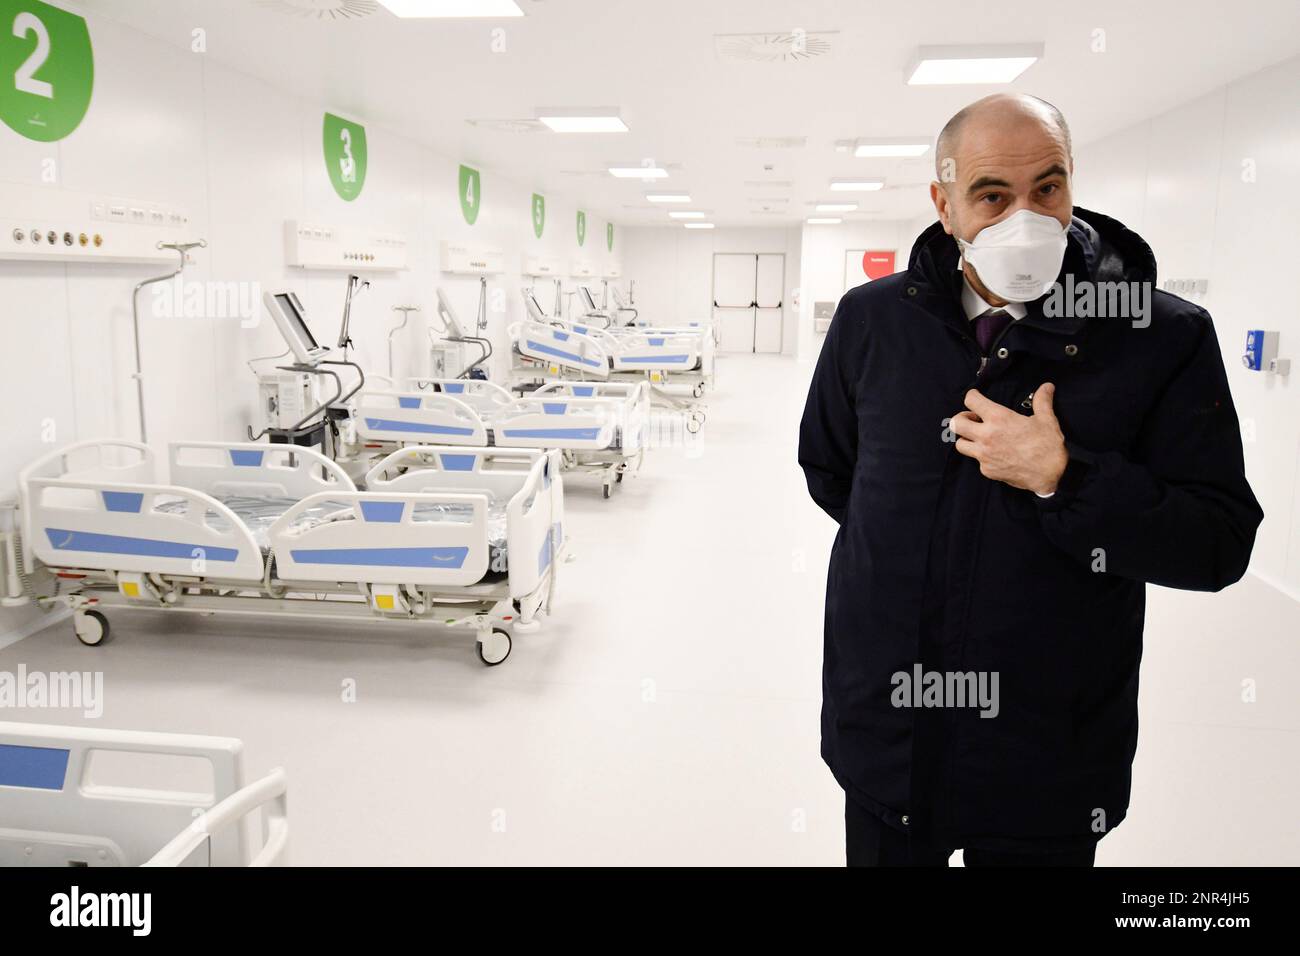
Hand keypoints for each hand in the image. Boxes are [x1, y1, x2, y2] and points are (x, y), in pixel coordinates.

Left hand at [950, 384, 1067, 495]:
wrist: (1049, 474)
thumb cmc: (1048, 445)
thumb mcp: (1046, 419)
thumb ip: (1042, 401)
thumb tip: (1047, 386)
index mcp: (998, 419)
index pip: (971, 401)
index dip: (972, 396)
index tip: (976, 397)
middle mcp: (986, 436)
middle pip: (956, 423)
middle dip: (962, 418)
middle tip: (974, 419)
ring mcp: (984, 455)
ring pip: (960, 444)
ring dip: (967, 438)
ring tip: (980, 437)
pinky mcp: (986, 470)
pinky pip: (976, 460)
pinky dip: (981, 456)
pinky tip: (994, 454)